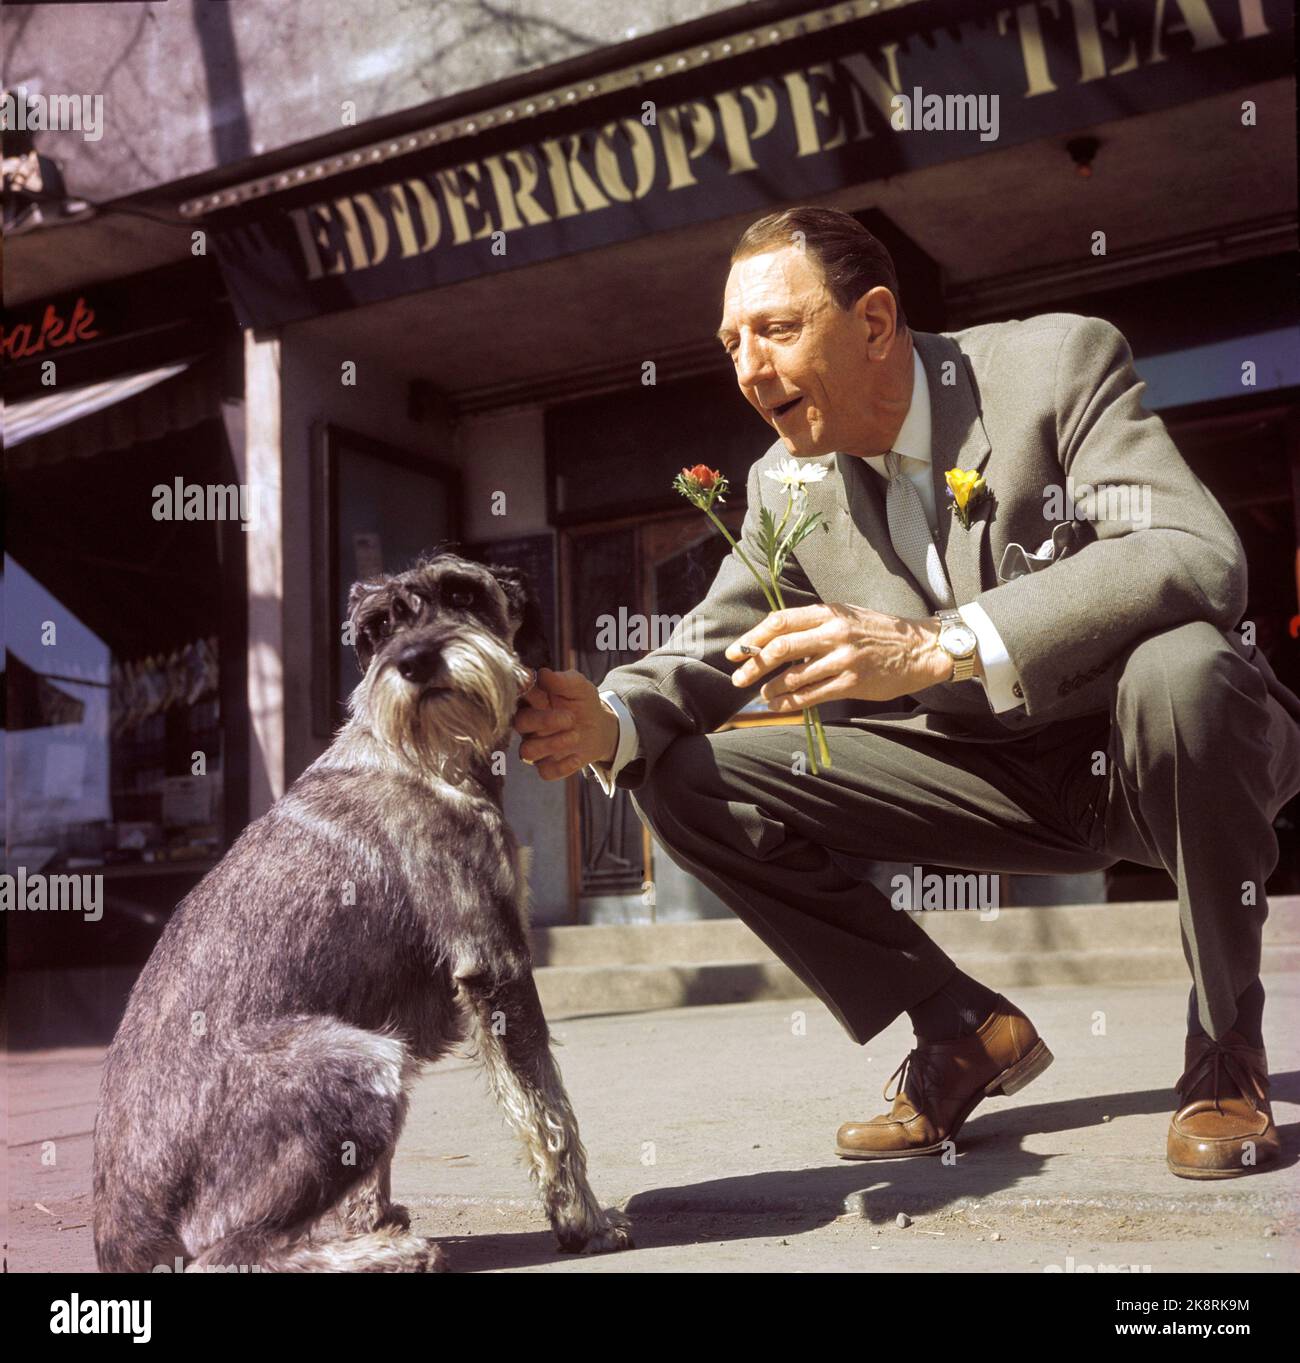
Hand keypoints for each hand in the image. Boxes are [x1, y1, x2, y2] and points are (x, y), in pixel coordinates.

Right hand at [512, 667, 619, 780]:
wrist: (599, 728)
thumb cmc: (582, 703)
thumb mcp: (579, 687)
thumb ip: (564, 680)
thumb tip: (543, 673)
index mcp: (529, 702)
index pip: (515, 696)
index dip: (522, 692)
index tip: (535, 686)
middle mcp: (527, 725)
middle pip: (519, 724)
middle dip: (544, 721)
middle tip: (570, 718)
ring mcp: (535, 746)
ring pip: (527, 753)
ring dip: (552, 744)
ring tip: (576, 735)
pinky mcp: (547, 765)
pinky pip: (545, 772)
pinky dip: (562, 766)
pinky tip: (577, 756)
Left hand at [723, 604, 953, 708]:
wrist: (920, 649)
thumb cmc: (878, 632)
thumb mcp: (846, 616)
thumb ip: (814, 624)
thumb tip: (773, 638)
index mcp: (829, 612)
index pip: (779, 622)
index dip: (752, 637)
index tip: (735, 651)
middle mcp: (833, 633)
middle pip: (780, 648)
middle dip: (753, 665)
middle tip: (738, 678)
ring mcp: (843, 659)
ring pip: (793, 676)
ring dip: (771, 688)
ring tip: (762, 694)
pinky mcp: (851, 683)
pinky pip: (811, 696)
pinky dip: (789, 703)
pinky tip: (779, 705)